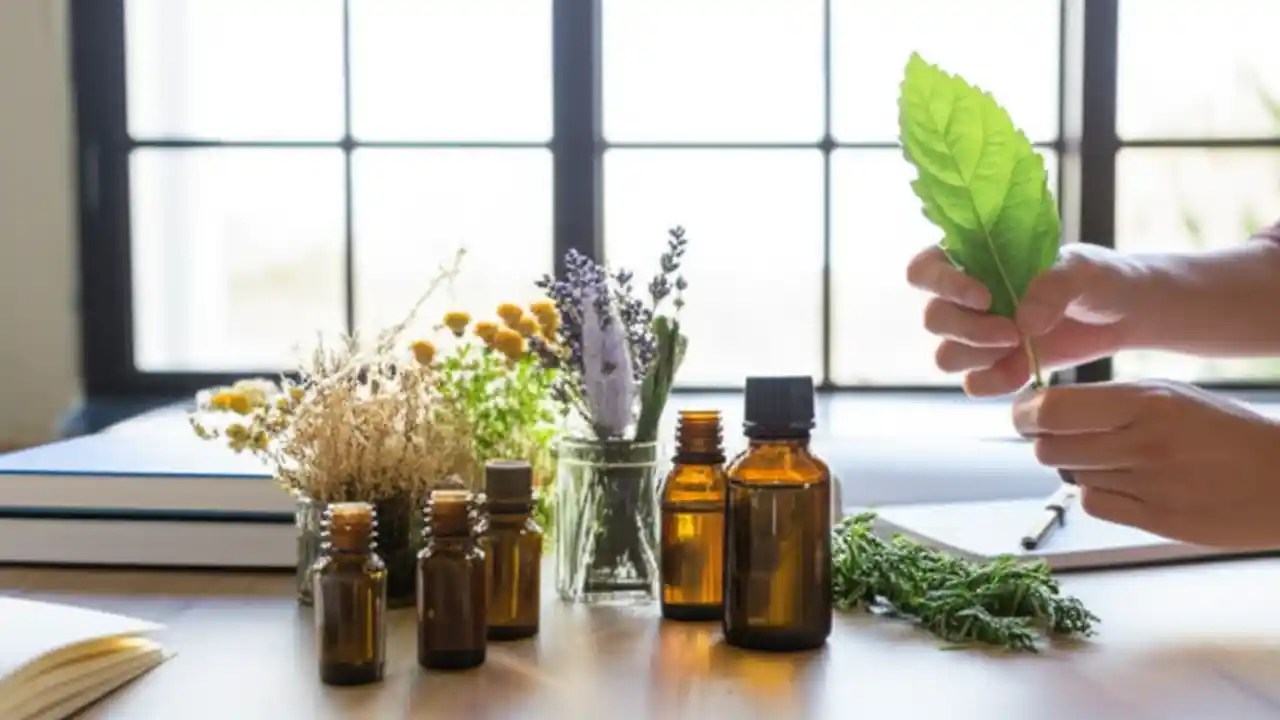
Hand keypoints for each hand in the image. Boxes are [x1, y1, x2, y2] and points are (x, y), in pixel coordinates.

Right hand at [907, 242, 1134, 395]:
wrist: (1125, 312)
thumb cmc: (1098, 277)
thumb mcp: (1083, 271)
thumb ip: (1052, 288)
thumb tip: (1023, 322)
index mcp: (973, 260)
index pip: (925, 270)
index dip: (942, 284)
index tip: (985, 296)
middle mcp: (966, 299)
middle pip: (933, 319)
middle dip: (969, 330)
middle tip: (1012, 332)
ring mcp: (979, 336)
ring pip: (946, 356)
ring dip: (977, 357)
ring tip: (1020, 346)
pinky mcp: (997, 367)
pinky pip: (973, 384)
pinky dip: (995, 382)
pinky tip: (1024, 371)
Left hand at [1014, 380, 1279, 549]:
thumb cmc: (1227, 431)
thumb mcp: (1173, 395)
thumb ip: (1112, 400)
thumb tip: (1048, 406)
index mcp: (1145, 403)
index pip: (1050, 409)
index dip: (1026, 412)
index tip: (1025, 412)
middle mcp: (1140, 443)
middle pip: (1048, 447)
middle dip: (1045, 441)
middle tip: (1065, 436)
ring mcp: (1146, 485)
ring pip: (1069, 474)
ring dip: (1077, 465)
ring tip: (1113, 458)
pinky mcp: (1153, 520)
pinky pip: (1092, 503)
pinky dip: (1096, 493)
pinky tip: (1124, 484)